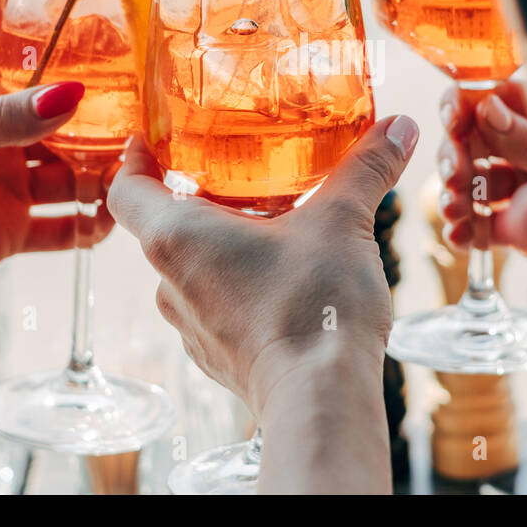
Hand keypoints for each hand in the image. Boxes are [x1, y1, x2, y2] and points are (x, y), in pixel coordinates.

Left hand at [0, 71, 110, 327]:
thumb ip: (11, 121)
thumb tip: (71, 93)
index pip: (34, 83)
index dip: (75, 81)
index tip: (125, 78)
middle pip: (60, 134)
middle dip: (98, 138)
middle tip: (140, 142)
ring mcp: (1, 190)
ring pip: (65, 180)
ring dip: (96, 183)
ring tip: (132, 186)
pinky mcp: (5, 234)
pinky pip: (56, 227)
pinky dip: (83, 227)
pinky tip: (107, 226)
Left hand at [108, 115, 418, 493]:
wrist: (319, 401)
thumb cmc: (312, 307)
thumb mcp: (343, 220)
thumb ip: (367, 167)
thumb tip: (400, 125)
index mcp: (176, 237)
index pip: (125, 189)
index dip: (135, 159)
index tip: (152, 139)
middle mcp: (170, 283)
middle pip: (162, 227)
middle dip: (195, 197)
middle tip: (231, 170)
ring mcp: (192, 328)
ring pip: (191, 270)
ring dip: (220, 244)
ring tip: (266, 223)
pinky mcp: (219, 358)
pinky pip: (216, 307)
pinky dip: (238, 285)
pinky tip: (281, 278)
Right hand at [436, 79, 526, 261]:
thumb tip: (486, 108)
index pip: (488, 94)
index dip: (462, 103)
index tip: (452, 121)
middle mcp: (523, 143)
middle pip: (470, 140)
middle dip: (455, 157)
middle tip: (456, 177)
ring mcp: (518, 183)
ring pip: (471, 182)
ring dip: (455, 195)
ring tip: (456, 211)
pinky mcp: (516, 224)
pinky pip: (482, 222)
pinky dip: (466, 229)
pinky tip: (460, 236)